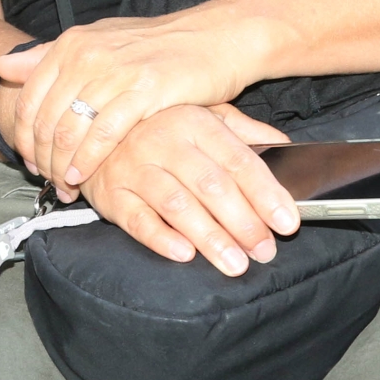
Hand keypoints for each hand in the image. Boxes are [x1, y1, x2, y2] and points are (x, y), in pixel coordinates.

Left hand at [0, 10, 258, 192]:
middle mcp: (86, 54)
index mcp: (71, 43)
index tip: (31, 163)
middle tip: (47, 184)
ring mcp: (113, 71)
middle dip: (42, 159)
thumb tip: (2, 66)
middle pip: (45, 120)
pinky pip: (103, 134)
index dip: (24, 138)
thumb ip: (48, 57)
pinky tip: (85, 178)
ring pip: (69, 130)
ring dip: (62, 167)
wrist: (213, 38)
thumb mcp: (98, 42)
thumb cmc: (155, 47)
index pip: (30, 100)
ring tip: (65, 188)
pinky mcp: (143, 90)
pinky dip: (88, 161)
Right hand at [79, 105, 297, 273]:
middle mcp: (163, 141)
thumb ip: (244, 131)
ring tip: (235, 263)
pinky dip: (161, 238)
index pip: (237, 159)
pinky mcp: (112, 195)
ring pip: (177, 205)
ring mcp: (134, 168)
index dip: (265, 192)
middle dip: (243, 221)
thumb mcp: (203, 115)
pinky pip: (137, 219)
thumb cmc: (158, 126)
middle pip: (210, 184)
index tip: (287, 221)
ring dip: (209, 237)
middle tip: (264, 249)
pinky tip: (184, 254)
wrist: (92, 129)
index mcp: (193, 121)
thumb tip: (285, 145)